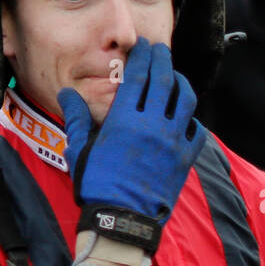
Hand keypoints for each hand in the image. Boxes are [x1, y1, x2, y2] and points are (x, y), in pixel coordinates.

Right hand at [58, 38, 205, 226]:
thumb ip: (76, 118)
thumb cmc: (96, 184)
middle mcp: (153, 126)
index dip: (143, 57)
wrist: (121, 220)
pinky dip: (193, 117)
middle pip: (165, 81)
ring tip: (175, 76)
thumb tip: (67, 94)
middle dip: (163, 60)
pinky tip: (185, 114)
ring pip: (186, 101)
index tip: (143, 46)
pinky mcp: (185, 159)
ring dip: (182, 83)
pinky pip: (197, 130)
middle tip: (160, 50)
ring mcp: (173, 142)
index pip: (139, 77)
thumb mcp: (79, 149)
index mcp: (125, 121)